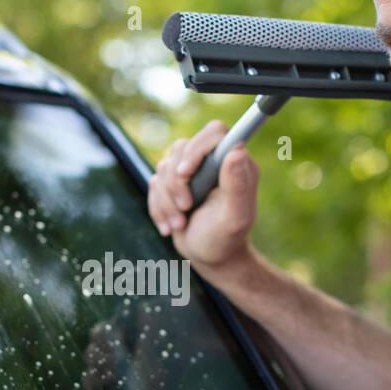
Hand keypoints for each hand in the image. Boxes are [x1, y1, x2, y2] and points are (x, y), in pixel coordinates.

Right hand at [147, 119, 259, 275]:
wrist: (209, 258)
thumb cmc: (226, 240)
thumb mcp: (234, 217)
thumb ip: (237, 185)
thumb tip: (237, 151)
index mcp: (234, 162)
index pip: (213, 132)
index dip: (196, 149)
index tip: (185, 173)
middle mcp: (213, 160)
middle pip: (181, 149)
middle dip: (176, 184)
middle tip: (186, 208)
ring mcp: (191, 170)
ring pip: (163, 168)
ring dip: (167, 201)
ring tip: (180, 224)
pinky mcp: (173, 182)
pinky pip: (153, 184)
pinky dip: (158, 208)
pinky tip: (171, 227)